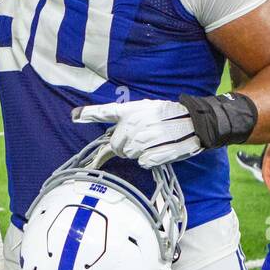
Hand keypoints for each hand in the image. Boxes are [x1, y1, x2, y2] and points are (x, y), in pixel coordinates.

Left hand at [74, 100, 201, 167]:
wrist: (195, 123)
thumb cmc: (167, 116)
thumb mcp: (143, 108)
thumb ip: (117, 116)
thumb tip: (84, 120)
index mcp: (132, 111)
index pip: (107, 112)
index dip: (89, 114)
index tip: (74, 116)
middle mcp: (136, 123)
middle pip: (117, 146)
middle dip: (125, 146)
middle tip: (143, 138)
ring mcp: (146, 138)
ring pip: (130, 154)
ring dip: (139, 152)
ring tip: (154, 141)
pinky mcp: (155, 151)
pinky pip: (144, 161)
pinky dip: (150, 159)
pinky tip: (160, 149)